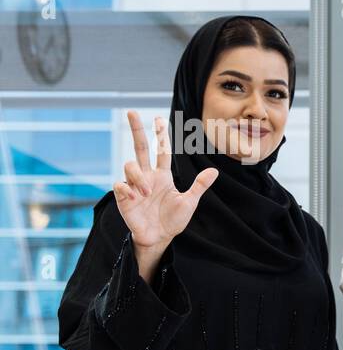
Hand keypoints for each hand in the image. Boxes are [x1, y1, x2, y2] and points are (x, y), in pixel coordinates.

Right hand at [115, 111, 217, 276]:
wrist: (159, 238)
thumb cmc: (173, 220)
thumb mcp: (189, 202)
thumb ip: (199, 186)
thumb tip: (214, 171)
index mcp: (163, 175)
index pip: (161, 151)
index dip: (160, 136)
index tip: (158, 118)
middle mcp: (147, 176)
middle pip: (139, 148)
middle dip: (136, 129)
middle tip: (132, 112)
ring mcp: (134, 185)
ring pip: (130, 165)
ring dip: (139, 177)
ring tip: (148, 193)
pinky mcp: (124, 197)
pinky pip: (119, 184)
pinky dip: (127, 189)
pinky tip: (135, 197)